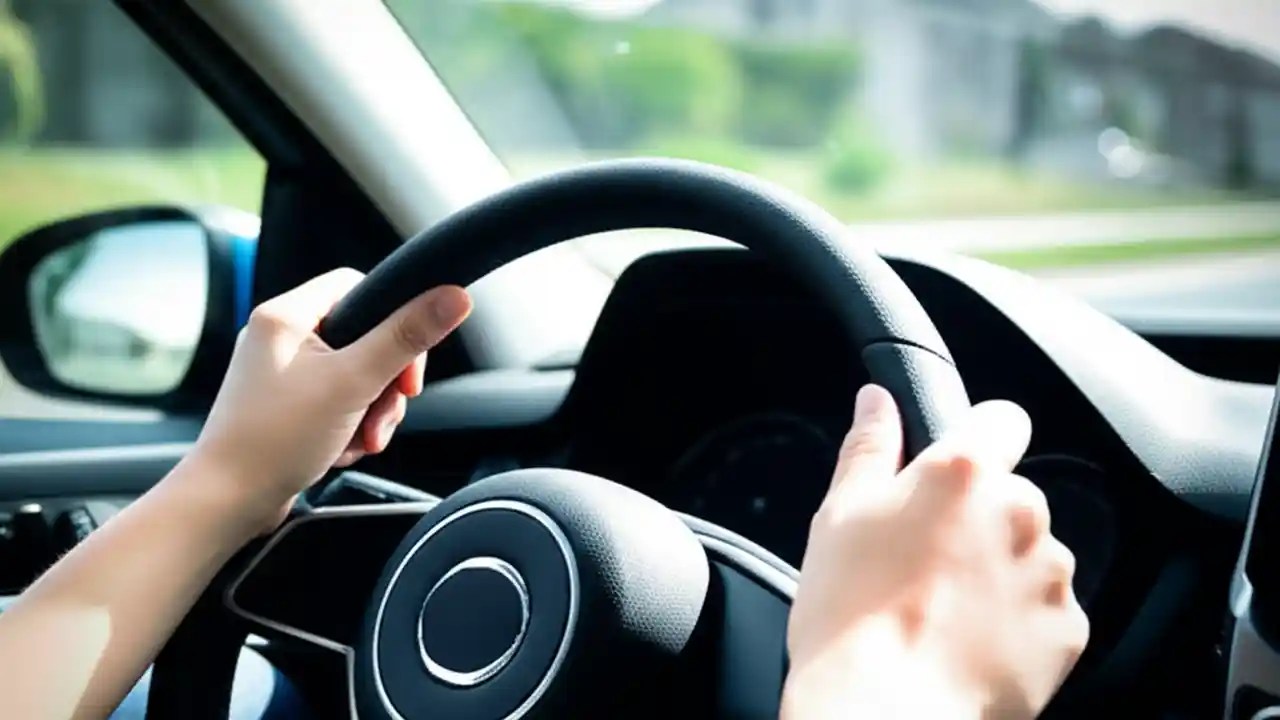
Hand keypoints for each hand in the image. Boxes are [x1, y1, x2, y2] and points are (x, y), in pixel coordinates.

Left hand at [187, 269, 471, 533]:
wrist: (227, 502)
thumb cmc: (273, 441)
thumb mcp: (354, 383)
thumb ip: (406, 338)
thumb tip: (452, 298)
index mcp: (287, 315)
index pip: (360, 286)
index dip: (395, 319)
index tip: (408, 361)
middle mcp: (280, 337)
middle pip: (365, 337)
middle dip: (386, 381)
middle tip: (387, 407)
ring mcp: (281, 373)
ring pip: (356, 375)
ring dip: (372, 410)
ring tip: (362, 438)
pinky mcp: (285, 405)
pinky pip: (338, 402)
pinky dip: (350, 425)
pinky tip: (342, 449)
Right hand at [783, 385, 1087, 719]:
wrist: (885, 712)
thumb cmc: (851, 616)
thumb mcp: (840, 516)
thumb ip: (870, 446)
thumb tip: (878, 400)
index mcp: (963, 472)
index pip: (1003, 418)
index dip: (978, 439)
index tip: (954, 475)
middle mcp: (1021, 511)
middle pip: (1013, 495)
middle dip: (982, 518)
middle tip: (928, 560)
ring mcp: (1051, 572)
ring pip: (1032, 552)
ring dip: (1001, 570)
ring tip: (946, 610)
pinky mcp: (1069, 628)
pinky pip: (1047, 609)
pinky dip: (1018, 621)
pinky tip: (971, 641)